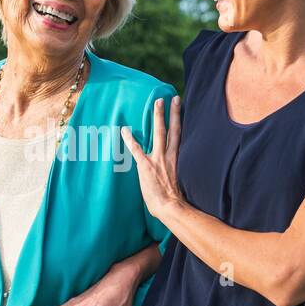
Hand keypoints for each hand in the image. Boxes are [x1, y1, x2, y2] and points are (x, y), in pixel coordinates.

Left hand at [120, 96, 182, 221]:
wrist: (171, 207)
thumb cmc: (176, 199)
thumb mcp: (180, 182)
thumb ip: (176, 171)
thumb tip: (174, 170)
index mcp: (178, 159)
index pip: (179, 136)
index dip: (180, 121)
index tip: (180, 108)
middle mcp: (170, 155)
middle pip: (173, 129)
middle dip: (172, 113)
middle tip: (172, 98)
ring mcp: (158, 159)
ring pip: (159, 133)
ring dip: (158, 117)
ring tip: (158, 103)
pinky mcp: (146, 165)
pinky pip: (136, 149)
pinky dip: (130, 139)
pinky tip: (124, 130)